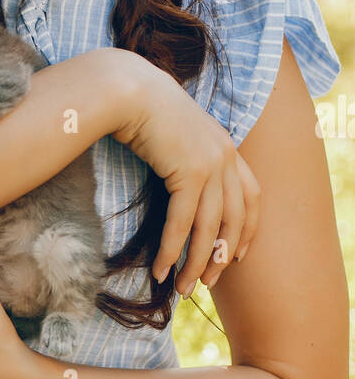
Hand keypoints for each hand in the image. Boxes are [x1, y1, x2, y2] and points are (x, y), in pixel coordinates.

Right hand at [112, 55, 259, 292]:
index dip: (246, 230)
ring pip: (209, 228)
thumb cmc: (142, 110)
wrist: (128, 90)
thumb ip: (185, 158)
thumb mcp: (175, 135)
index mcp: (226, 147)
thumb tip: (178, 181)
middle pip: (234, 220)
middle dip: (221, 257)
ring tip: (183, 288)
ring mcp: (211, 164)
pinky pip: (182, 223)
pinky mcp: (189, 171)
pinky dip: (171, 250)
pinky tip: (161, 269)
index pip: (250, 196)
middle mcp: (226, 156)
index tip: (236, 256)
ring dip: (196, 263)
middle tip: (207, 284)